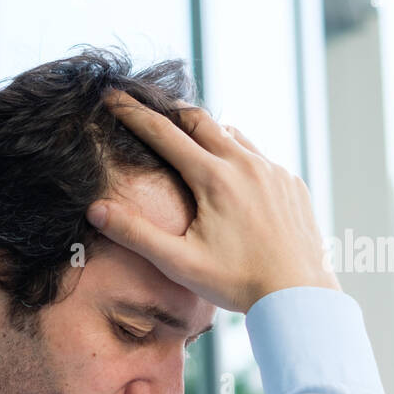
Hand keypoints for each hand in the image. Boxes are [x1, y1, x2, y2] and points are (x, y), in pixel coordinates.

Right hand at [87, 91, 338, 313]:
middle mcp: (246, 164)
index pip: (164, 133)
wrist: (298, 296)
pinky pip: (259, 156)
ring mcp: (273, 170)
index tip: (113, 96)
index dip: (133, 113)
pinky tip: (229, 174)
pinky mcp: (291, 182)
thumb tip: (95, 210)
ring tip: (186, 139)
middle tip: (146, 105)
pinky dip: (236, 155)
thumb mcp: (178, 262)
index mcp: (214, 178)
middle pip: (199, 120)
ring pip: (232, 134)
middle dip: (168, 110)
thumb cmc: (237, 283)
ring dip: (205, 131)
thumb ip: (135, 233)